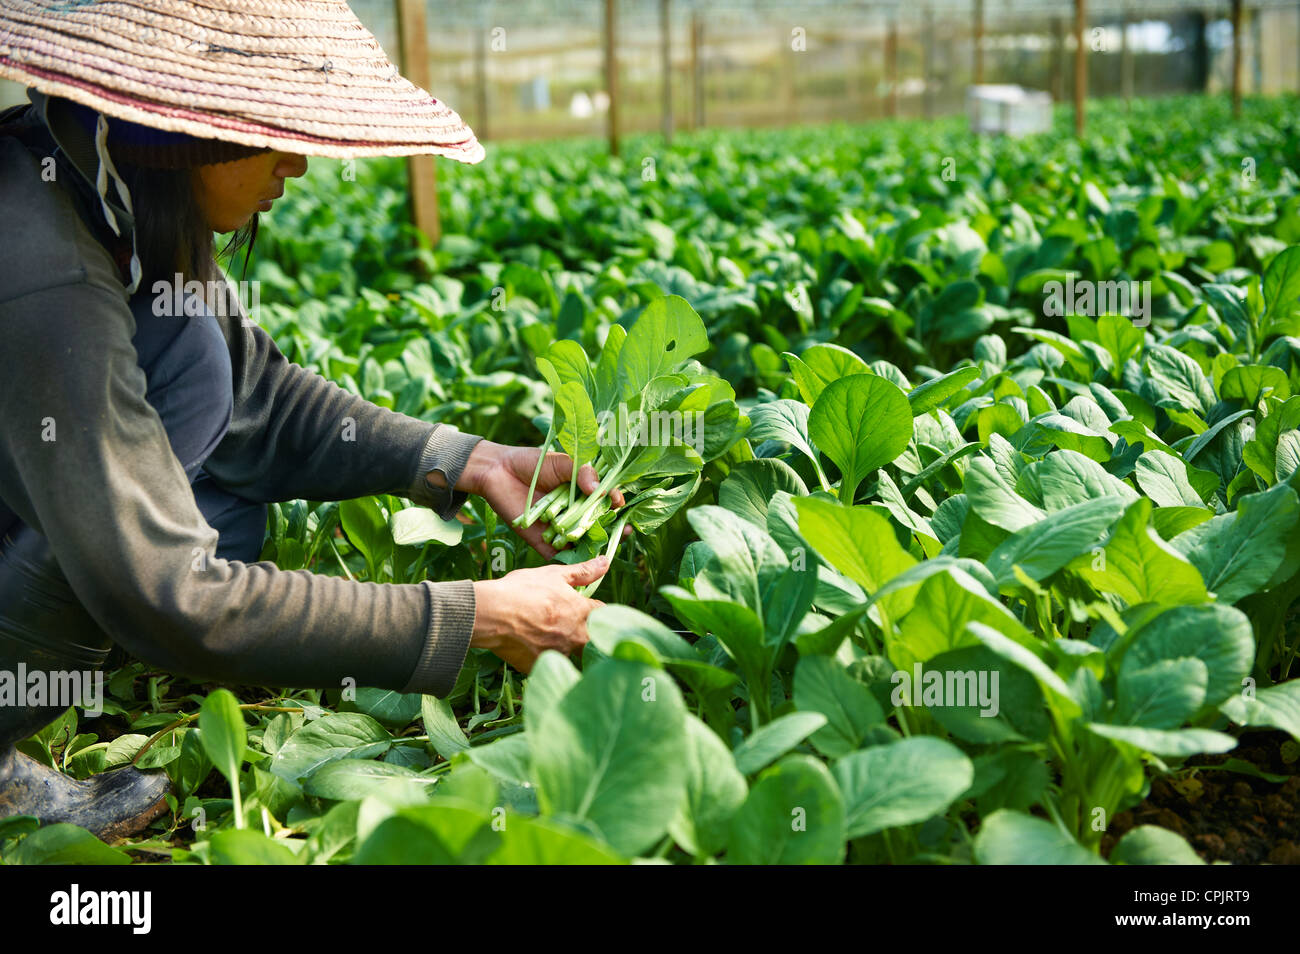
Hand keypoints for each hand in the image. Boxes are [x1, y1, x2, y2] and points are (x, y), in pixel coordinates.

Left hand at [449, 440, 626, 559]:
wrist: (499, 473)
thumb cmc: (532, 462)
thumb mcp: (562, 462)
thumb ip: (582, 472)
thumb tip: (600, 489)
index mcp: (583, 492)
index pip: (605, 500)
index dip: (615, 502)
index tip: (618, 502)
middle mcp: (576, 512)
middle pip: (600, 524)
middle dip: (614, 528)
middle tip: (624, 530)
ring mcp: (562, 529)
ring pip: (584, 541)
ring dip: (597, 544)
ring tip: (606, 542)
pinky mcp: (545, 543)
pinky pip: (563, 555)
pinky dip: (573, 559)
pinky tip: (585, 559)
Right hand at [469, 557, 610, 671]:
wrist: (492, 614)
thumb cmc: (522, 590)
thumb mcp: (553, 574)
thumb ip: (582, 572)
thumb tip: (605, 562)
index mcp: (582, 612)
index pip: (604, 614)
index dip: (598, 611)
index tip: (590, 609)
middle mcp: (576, 636)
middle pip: (594, 639)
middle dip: (589, 634)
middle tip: (573, 626)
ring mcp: (560, 653)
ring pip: (573, 655)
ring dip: (568, 648)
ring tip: (549, 637)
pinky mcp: (542, 666)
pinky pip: (550, 664)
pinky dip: (544, 657)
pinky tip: (532, 648)